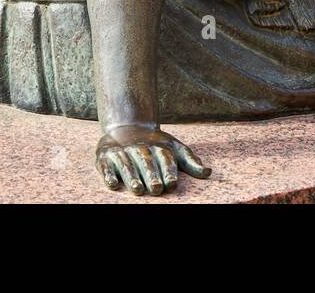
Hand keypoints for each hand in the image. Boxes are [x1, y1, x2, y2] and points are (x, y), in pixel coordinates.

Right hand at [94, 123, 209, 195]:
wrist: (127, 125)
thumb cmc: (156, 145)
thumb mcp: (175, 149)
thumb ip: (191, 162)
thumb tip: (208, 173)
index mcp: (159, 148)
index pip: (165, 160)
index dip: (168, 172)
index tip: (172, 184)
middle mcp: (140, 148)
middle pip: (146, 163)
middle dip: (151, 176)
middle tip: (155, 189)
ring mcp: (122, 151)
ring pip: (127, 165)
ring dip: (131, 177)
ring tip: (137, 190)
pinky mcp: (105, 155)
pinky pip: (106, 165)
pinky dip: (108, 174)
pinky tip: (113, 184)